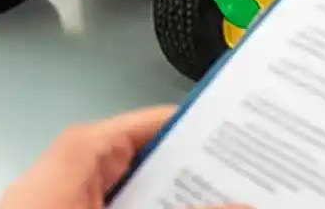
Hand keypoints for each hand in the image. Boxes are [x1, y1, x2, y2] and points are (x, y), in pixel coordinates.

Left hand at [0, 106, 246, 208]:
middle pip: (157, 163)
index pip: (162, 123)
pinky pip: (122, 207)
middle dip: (203, 177)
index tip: (249, 142)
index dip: (209, 133)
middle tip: (249, 181)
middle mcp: (81, 166)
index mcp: (87, 149)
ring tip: (231, 202)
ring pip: (142, 194)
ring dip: (181, 201)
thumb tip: (242, 206)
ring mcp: (75, 199)